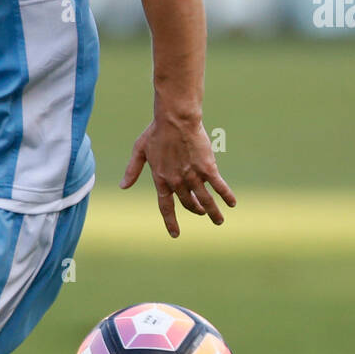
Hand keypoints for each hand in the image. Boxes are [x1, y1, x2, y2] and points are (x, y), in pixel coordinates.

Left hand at [120, 117, 235, 237]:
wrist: (175, 119)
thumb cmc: (156, 131)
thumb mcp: (139, 150)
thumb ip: (133, 170)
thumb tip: (122, 186)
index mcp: (160, 179)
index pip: (165, 206)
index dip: (170, 221)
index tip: (175, 234)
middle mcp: (176, 181)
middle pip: (187, 203)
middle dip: (194, 210)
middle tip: (201, 213)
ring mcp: (193, 176)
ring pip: (204, 201)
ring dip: (212, 212)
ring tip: (218, 221)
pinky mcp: (207, 168)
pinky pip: (219, 186)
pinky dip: (226, 196)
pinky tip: (232, 203)